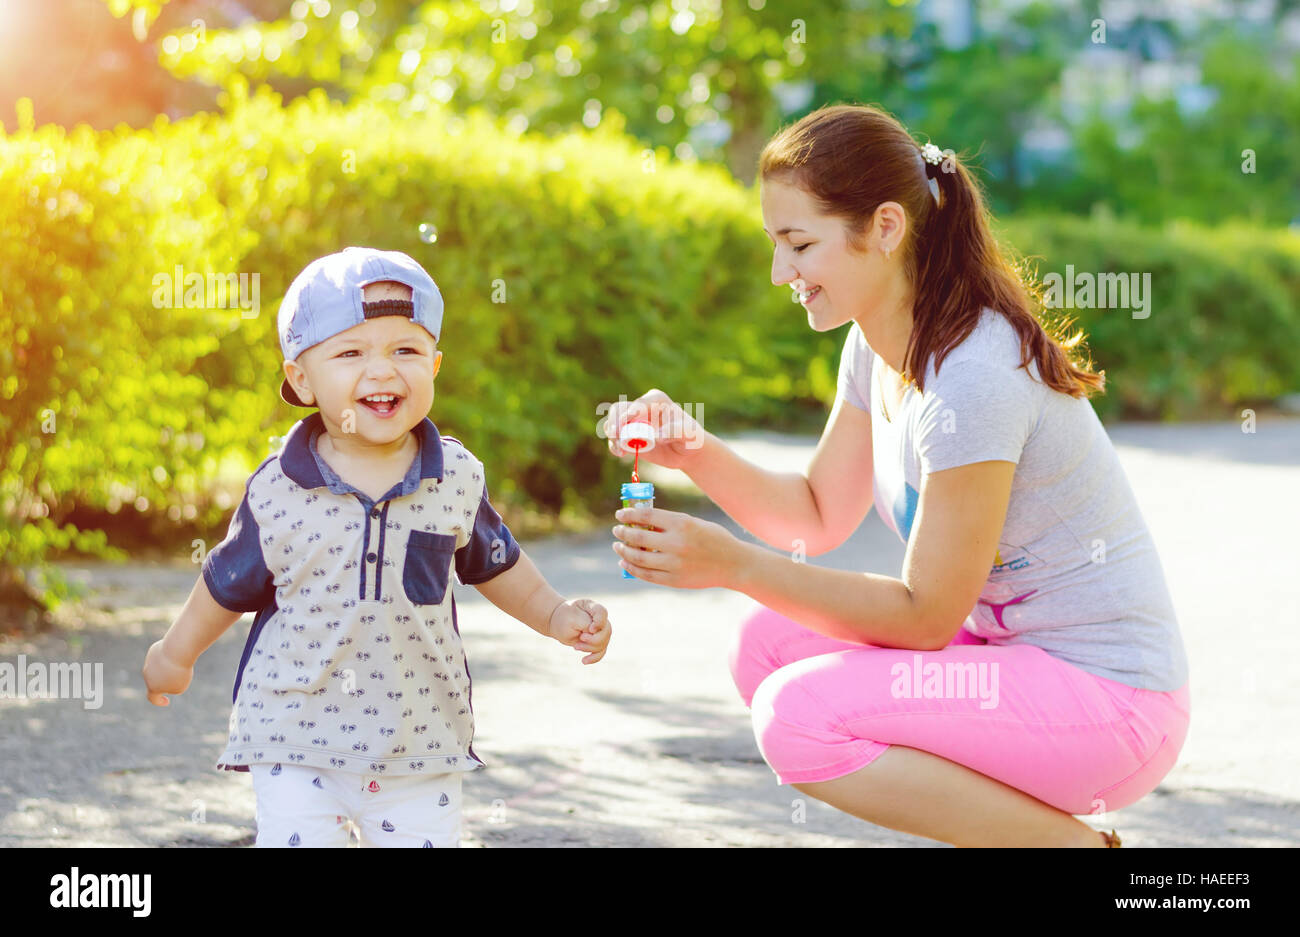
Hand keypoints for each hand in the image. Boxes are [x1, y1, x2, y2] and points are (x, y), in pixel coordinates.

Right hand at [142, 639, 193, 705]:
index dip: (159, 701)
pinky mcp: (153, 650)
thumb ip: (172, 688)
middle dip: (170, 679)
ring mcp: (148, 662)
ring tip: (179, 663)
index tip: (167, 701)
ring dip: (171, 667)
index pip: (152, 698)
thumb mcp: (181, 686)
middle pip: (159, 680)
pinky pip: (164, 656)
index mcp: (152, 687)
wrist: (177, 650)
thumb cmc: (180, 671)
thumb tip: (165, 679)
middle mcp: (147, 675)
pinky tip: (175, 653)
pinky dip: (171, 657)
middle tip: (182, 674)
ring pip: (161, 668)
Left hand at [547, 598, 611, 664]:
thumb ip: (586, 624)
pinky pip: (601, 651)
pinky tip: (584, 661)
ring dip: (590, 648)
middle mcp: (600, 619)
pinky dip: (594, 657)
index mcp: (593, 607)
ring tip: (575, 647)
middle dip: (593, 640)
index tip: (590, 629)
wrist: (558, 622)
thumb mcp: (572, 618)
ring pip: (603, 643)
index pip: (602, 613)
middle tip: (580, 638)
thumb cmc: (564, 618)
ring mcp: (601, 631)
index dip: (599, 623)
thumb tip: (595, 634)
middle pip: (606, 631)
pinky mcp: (598, 642)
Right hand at [601, 388, 706, 471]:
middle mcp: (641, 407)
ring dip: (612, 435)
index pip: (639, 404)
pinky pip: (614, 437)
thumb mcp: (690, 434)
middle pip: (619, 409)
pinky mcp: (628, 435)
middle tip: (616, 437)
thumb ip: (676, 431)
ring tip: (619, 450)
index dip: (630, 412)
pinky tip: (620, 454)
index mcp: (656, 400)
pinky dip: (613, 445)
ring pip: (612, 421)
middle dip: (615, 423)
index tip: (627, 422)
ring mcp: (633, 421)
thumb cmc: (691, 438)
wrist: (686, 451)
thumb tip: (657, 435)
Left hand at [612, 505, 746, 589]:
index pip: (646, 516)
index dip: (629, 515)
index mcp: (682, 523)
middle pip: (638, 537)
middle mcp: (676, 543)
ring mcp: (674, 563)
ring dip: (624, 551)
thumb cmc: (713, 539)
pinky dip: (632, 568)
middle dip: (623, 533)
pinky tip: (626, 562)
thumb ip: (669, 523)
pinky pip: (646, 574)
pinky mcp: (675, 580)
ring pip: (638, 558)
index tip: (620, 514)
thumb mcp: (694, 523)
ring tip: (618, 547)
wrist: (734, 564)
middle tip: (617, 531)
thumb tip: (640, 522)